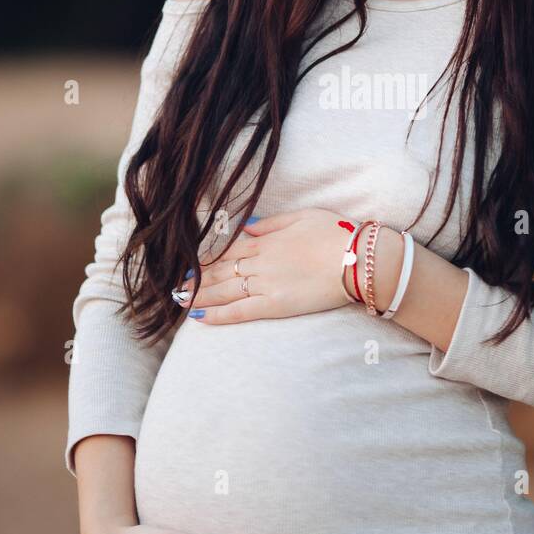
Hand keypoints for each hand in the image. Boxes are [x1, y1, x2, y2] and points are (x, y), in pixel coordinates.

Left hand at [179, 208, 372, 323]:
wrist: (357, 260)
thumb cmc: (336, 235)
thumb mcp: (303, 216)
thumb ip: (272, 222)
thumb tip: (247, 225)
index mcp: (266, 239)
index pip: (228, 250)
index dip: (207, 259)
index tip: (190, 264)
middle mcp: (260, 261)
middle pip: (220, 271)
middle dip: (196, 279)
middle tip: (175, 286)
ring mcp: (265, 284)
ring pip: (224, 291)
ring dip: (199, 296)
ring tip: (179, 301)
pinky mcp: (275, 305)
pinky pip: (240, 311)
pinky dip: (219, 314)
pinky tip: (200, 318)